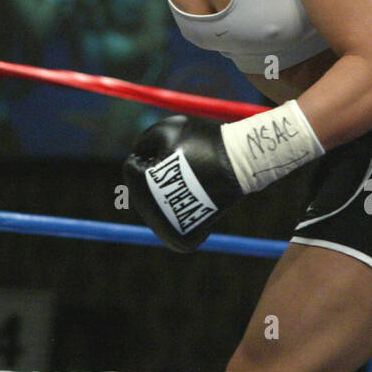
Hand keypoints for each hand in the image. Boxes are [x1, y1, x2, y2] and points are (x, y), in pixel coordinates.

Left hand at [123, 115, 243, 252]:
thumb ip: (143, 144)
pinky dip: (179, 212)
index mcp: (141, 185)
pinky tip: (193, 200)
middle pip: (140, 191)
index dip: (151, 155)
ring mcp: (166, 231)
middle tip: (184, 168)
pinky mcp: (181, 241)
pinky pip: (171, 226)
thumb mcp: (165, 130)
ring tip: (190, 183)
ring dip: (166, 195)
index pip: (131, 168)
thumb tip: (138, 161)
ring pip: (154, 209)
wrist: (240, 164)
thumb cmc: (202, 143)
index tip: (175, 153)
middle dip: (156, 177)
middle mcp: (149, 213)